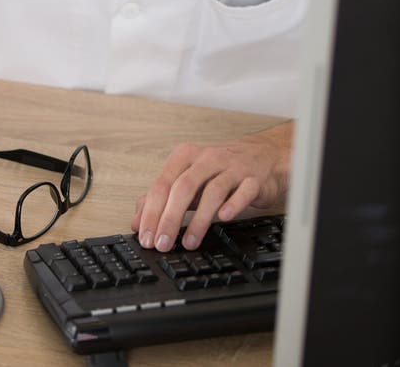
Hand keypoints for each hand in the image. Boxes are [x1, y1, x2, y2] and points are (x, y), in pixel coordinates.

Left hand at [131, 122, 291, 251]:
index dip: (151, 212)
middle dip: (170, 218)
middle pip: (183, 187)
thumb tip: (137, 222)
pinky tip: (224, 218)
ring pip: (212, 191)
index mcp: (185, 156)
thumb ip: (160, 198)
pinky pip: (243, 191)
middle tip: (163, 243)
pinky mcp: (253, 179)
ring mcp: (231, 167)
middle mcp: (207, 158)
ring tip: (189, 242)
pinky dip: (233, 205)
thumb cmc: (219, 169)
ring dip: (199, 220)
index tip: (146, 236)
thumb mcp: (186, 178)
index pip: (162, 184)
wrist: (262, 155)